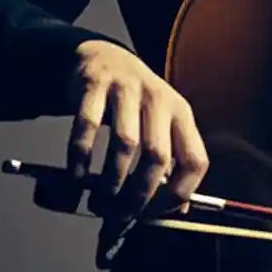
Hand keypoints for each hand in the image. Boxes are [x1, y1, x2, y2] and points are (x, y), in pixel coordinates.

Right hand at [68, 40, 208, 220]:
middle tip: (119, 214)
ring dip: (110, 182)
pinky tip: (77, 177)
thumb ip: (171, 163)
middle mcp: (159, 99)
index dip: (178, 195)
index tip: (155, 213)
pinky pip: (87, 128)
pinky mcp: (94, 84)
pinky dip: (81, 159)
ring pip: (125, 144)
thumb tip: (180, 210)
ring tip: (98, 201)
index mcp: (181, 114)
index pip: (195, 162)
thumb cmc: (135, 103)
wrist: (102, 57)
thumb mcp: (160, 124)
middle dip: (138, 195)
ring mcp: (127, 88)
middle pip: (158, 156)